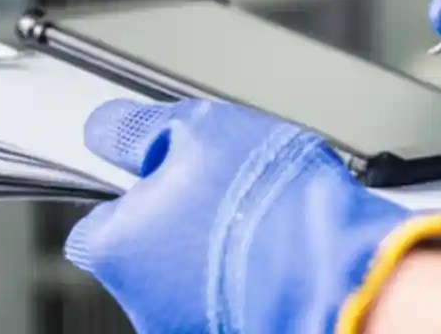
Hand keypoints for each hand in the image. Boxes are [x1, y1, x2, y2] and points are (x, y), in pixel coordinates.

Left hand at [65, 99, 440, 332]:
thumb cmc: (271, 206)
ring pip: (190, 275)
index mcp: (116, 246)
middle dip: (181, 218)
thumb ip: (137, 129)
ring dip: (216, 249)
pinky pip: (229, 295)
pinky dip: (248, 276)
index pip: (98, 216)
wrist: (342, 273)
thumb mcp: (199, 128)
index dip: (138, 185)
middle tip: (224, 187)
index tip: (168, 168)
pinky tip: (278, 250)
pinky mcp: (229, 333)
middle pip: (147, 248)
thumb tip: (107, 129)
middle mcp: (140, 301)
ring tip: (262, 218)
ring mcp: (185, 325)